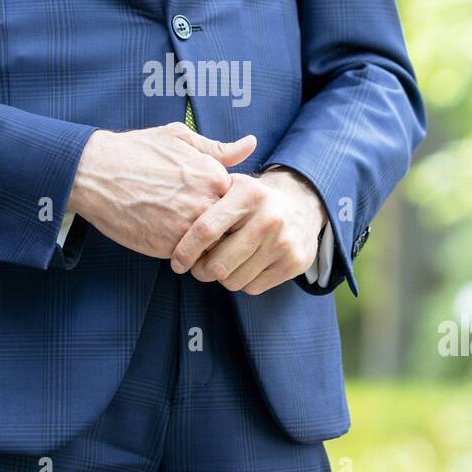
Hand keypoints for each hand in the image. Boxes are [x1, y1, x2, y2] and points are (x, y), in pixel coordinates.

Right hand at [68, 123, 255, 257]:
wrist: (95, 173)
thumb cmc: (136, 151)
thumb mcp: (179, 137)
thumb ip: (218, 148)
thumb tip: (251, 144)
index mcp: (214, 176)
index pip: (241, 203)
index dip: (229, 207)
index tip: (215, 206)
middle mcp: (206, 203)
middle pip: (232, 228)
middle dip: (223, 230)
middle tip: (204, 226)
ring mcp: (188, 228)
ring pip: (213, 247)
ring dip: (205, 246)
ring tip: (187, 234)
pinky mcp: (168, 248)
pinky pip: (189, 258)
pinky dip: (184, 254)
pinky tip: (168, 238)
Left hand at [170, 168, 325, 295]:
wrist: (302, 202)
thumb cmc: (252, 198)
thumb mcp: (231, 184)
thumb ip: (203, 193)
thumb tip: (170, 215)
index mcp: (248, 194)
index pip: (206, 230)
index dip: (185, 251)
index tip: (176, 263)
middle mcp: (269, 217)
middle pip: (218, 264)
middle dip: (201, 271)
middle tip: (198, 267)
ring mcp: (284, 242)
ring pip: (234, 280)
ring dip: (223, 277)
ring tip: (223, 262)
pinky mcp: (294, 262)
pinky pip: (253, 287)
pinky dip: (243, 281)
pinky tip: (245, 265)